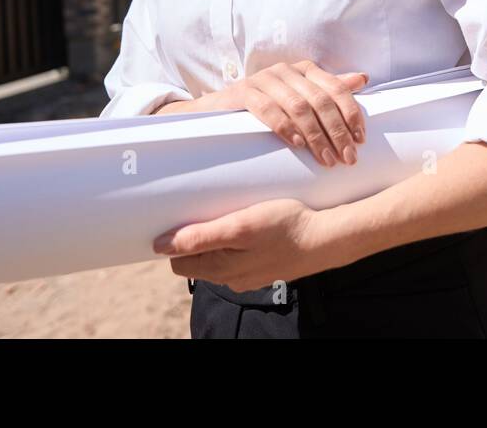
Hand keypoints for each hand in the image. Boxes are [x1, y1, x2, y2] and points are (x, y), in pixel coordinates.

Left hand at [155, 198, 346, 290]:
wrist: (326, 238)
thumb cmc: (284, 227)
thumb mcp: (239, 227)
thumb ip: (200, 238)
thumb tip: (160, 247)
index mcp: (220, 270)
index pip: (178, 260)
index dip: (174, 239)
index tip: (176, 215)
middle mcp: (231, 278)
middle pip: (197, 259)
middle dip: (193, 237)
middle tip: (201, 208)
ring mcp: (249, 274)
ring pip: (218, 257)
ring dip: (215, 237)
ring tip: (224, 211)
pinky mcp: (264, 266)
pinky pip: (238, 255)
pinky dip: (235, 241)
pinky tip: (246, 223)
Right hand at [157, 60, 367, 167]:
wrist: (219, 110)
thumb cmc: (267, 106)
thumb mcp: (300, 97)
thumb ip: (328, 89)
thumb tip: (363, 78)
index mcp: (305, 70)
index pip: (336, 88)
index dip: (351, 114)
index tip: (361, 140)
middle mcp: (287, 70)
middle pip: (320, 100)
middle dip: (337, 131)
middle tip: (347, 158)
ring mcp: (264, 79)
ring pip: (298, 106)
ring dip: (315, 135)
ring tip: (326, 159)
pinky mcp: (243, 91)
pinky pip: (268, 109)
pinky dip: (285, 127)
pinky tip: (297, 144)